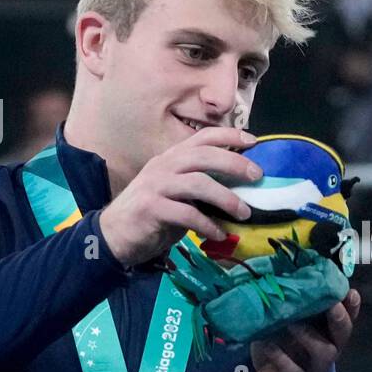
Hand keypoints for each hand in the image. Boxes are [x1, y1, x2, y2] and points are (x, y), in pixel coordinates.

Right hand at [98, 127, 261, 267]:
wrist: (114, 235)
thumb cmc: (154, 214)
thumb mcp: (179, 193)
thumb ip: (201, 184)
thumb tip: (240, 186)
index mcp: (172, 157)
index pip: (202, 137)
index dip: (229, 135)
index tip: (253, 141)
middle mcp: (163, 165)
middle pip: (203, 155)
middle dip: (234, 163)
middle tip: (257, 176)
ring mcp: (155, 186)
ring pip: (197, 183)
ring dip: (226, 198)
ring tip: (244, 213)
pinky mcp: (150, 208)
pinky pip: (186, 214)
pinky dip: (207, 225)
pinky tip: (219, 234)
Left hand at [251, 290, 360, 371]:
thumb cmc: (279, 351)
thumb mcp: (282, 326)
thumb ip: (288, 308)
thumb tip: (279, 275)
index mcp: (325, 334)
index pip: (345, 317)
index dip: (351, 306)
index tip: (350, 291)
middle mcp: (327, 351)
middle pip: (343, 334)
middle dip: (340, 318)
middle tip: (332, 305)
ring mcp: (315, 371)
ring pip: (325, 353)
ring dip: (309, 335)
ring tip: (291, 323)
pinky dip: (282, 358)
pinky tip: (269, 346)